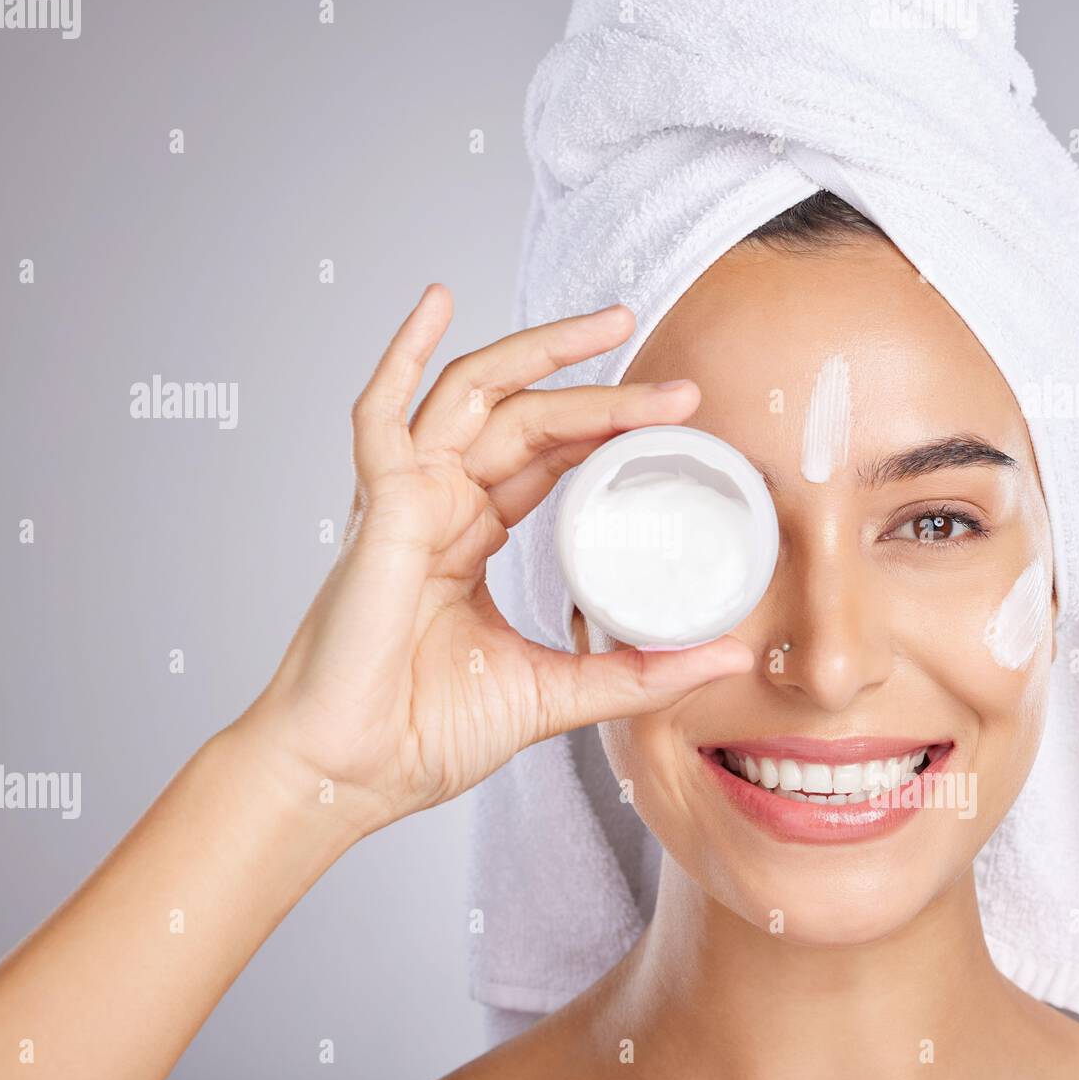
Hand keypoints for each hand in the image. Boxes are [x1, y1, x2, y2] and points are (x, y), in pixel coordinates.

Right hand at [234, 284, 753, 834]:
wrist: (348, 776)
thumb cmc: (422, 735)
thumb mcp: (555, 694)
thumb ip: (638, 673)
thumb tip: (731, 660)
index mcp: (471, 541)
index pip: (548, 460)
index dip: (607, 434)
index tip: (678, 424)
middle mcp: (441, 508)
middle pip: (526, 418)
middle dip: (603, 394)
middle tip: (679, 388)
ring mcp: (407, 503)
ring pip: (476, 398)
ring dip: (542, 354)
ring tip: (612, 324)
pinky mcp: (378, 513)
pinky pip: (380, 417)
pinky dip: (402, 356)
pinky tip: (436, 303)